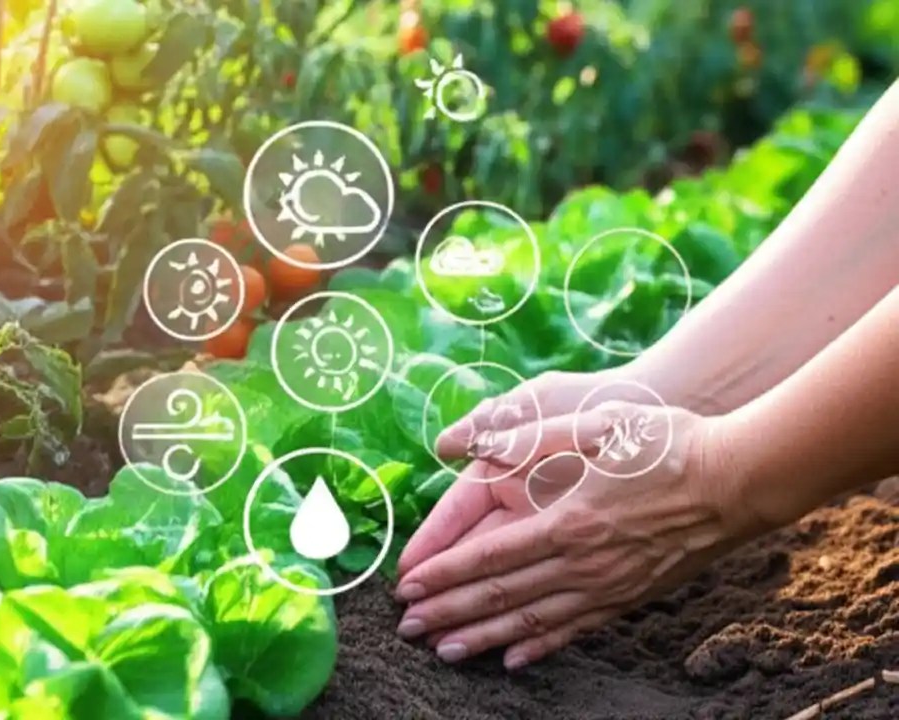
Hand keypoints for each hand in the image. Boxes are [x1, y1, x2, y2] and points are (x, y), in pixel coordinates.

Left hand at [394, 401, 766, 669]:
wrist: (741, 481)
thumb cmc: (667, 444)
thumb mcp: (597, 424)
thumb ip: (533, 436)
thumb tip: (478, 443)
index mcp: (567, 520)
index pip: (489, 556)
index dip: (443, 573)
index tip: (408, 586)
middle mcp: (582, 562)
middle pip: (501, 596)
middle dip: (448, 613)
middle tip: (408, 627)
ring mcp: (608, 586)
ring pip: (531, 621)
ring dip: (482, 637)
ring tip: (444, 651)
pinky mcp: (630, 597)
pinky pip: (575, 630)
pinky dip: (539, 647)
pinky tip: (513, 660)